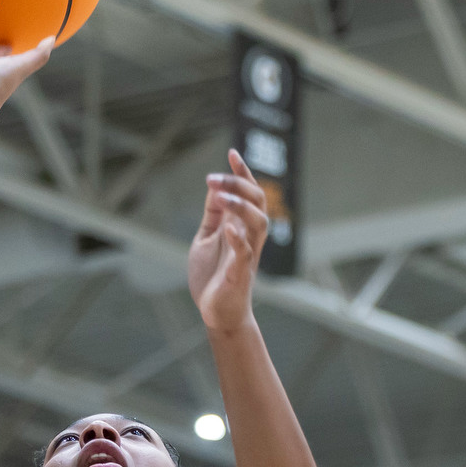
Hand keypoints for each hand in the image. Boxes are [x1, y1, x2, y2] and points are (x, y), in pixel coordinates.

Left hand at [188, 150, 268, 331]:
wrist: (216, 313)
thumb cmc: (213, 277)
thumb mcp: (207, 237)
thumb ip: (213, 214)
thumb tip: (215, 186)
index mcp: (241, 226)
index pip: (249, 194)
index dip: (242, 172)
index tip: (232, 152)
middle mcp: (249, 237)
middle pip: (257, 202)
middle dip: (239, 184)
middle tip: (214, 177)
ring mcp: (247, 254)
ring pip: (258, 223)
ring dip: (241, 206)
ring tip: (221, 196)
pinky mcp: (240, 274)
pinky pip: (246, 253)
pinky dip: (239, 238)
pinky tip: (228, 226)